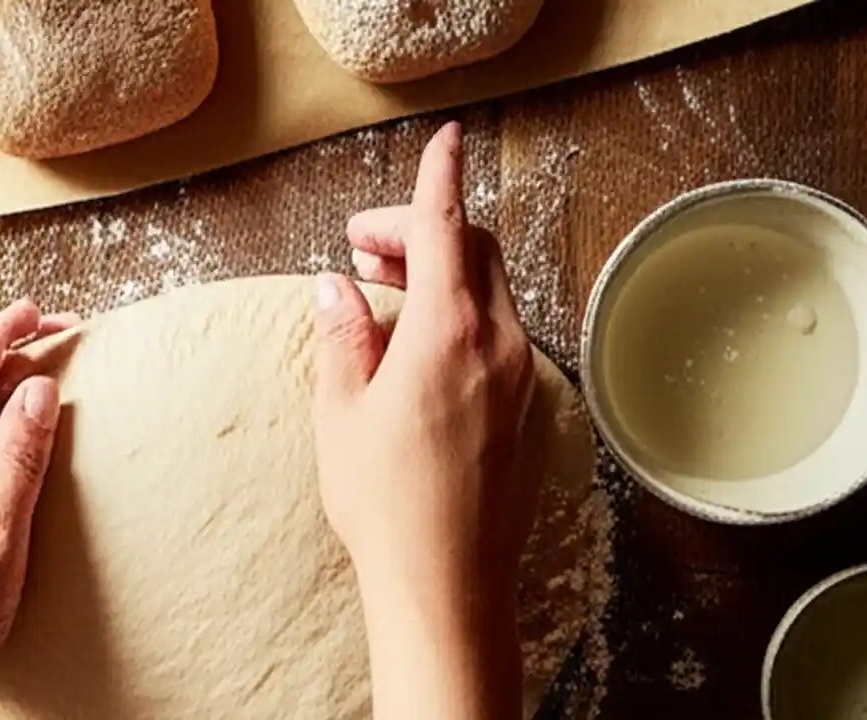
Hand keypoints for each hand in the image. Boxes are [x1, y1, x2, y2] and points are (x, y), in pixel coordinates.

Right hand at [312, 123, 535, 718]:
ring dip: (443, 274)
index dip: (439, 179)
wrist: (447, 585)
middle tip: (364, 251)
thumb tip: (336, 288)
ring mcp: (523, 378)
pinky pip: (500, 334)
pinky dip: (462, 315)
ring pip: (490, 291)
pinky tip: (421, 348)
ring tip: (386, 293)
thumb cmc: (386, 504)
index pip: (448, 230)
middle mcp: (499, 345)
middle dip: (422, 232)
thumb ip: (343, 335)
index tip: (445, 141)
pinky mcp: (530, 408)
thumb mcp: (342, 412)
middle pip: (476, 251)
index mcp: (448, 335)